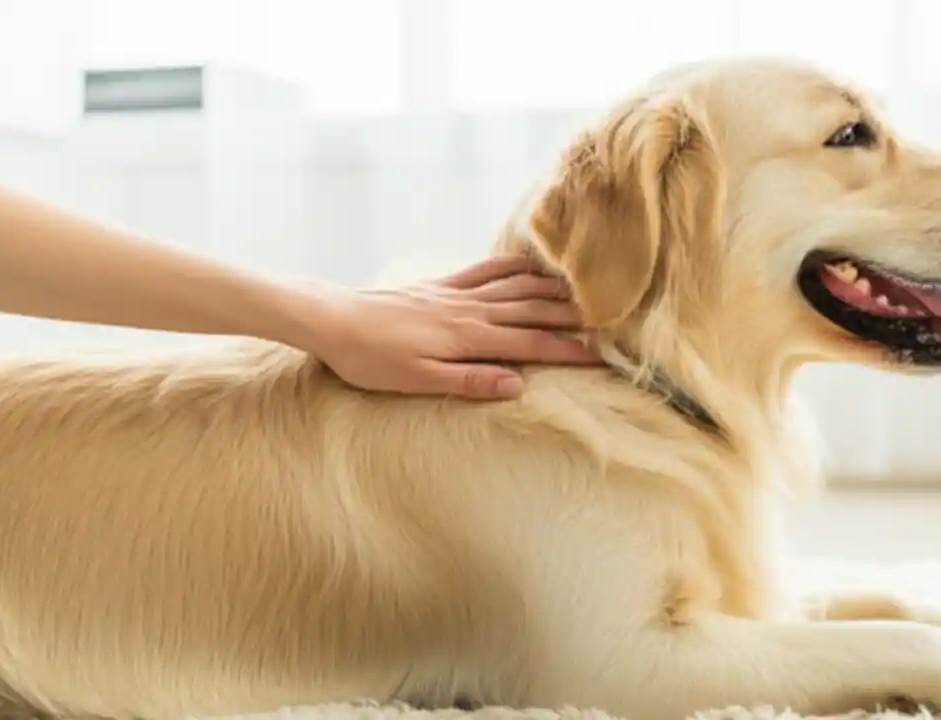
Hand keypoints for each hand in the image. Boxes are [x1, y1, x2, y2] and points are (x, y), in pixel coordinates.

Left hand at [300, 256, 597, 398]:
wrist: (333, 319)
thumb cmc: (371, 360)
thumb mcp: (418, 382)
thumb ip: (469, 382)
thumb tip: (517, 387)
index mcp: (469, 338)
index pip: (531, 344)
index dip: (567, 350)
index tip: (599, 357)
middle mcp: (470, 311)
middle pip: (533, 312)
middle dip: (571, 318)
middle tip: (607, 324)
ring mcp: (457, 294)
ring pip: (516, 287)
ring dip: (552, 289)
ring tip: (582, 294)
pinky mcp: (441, 285)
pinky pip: (487, 270)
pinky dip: (514, 266)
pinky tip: (530, 266)